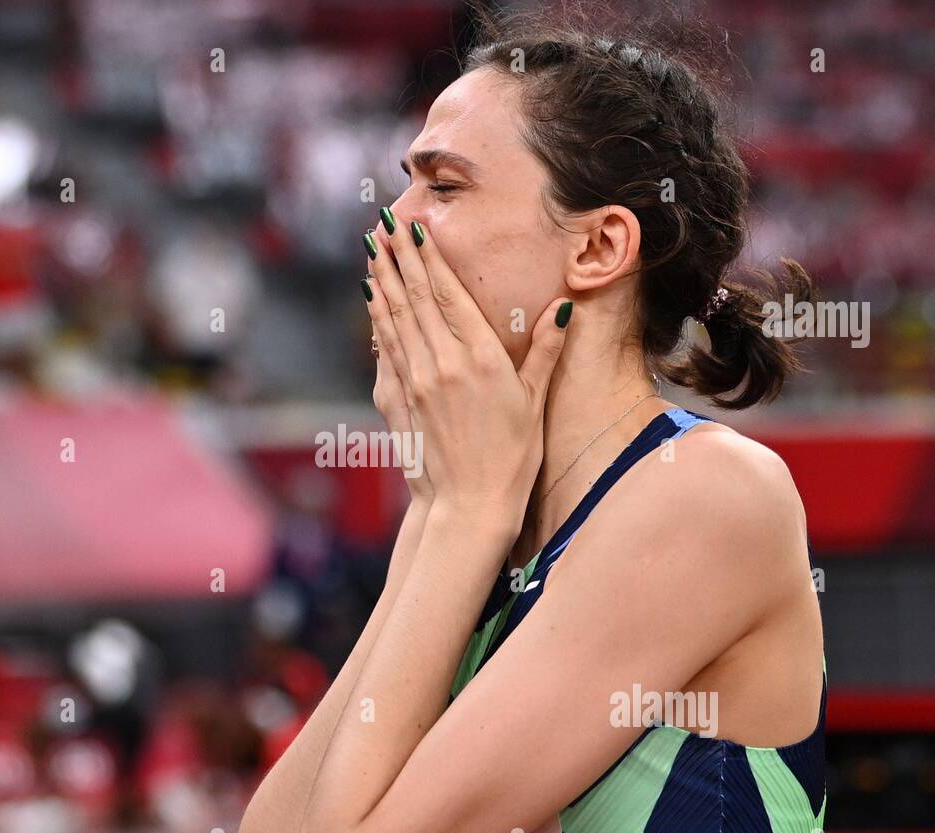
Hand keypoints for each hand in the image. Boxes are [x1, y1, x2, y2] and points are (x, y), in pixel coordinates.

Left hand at [363, 208, 568, 529]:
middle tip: (383, 222)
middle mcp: (443, 363)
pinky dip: (377, 321)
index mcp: (481, 359)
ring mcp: (416, 383)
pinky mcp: (399, 403)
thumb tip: (561, 308)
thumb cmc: (512, 459)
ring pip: (394, 320)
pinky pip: (385, 352)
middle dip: (399, 257)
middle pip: (416, 298)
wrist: (468, 507)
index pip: (449, 294)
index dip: (430, 258)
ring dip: (383, 281)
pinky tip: (374, 302)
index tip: (415, 228)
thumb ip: (544, 352)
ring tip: (373, 250)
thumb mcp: (534, 403)